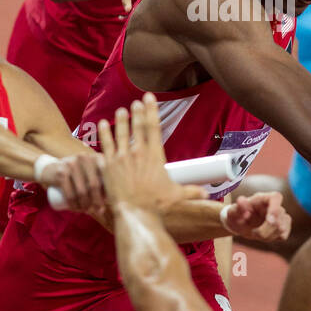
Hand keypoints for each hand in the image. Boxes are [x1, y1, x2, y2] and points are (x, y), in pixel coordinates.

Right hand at [41, 153, 108, 219]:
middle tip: (99, 211)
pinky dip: (73, 204)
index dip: (108, 192)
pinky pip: (69, 192)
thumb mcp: (90, 170)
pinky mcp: (61, 172)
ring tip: (87, 211)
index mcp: (95, 157)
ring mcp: (72, 164)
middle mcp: (84, 158)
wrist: (50, 169)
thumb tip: (121, 194)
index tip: (109, 204)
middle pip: (94, 184)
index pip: (106, 176)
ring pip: (82, 190)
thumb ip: (105, 176)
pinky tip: (76, 209)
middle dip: (97, 201)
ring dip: (85, 205)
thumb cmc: (76, 174)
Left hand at [95, 96, 204, 215]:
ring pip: (121, 133)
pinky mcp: (109, 166)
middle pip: (137, 126)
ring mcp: (122, 158)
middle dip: (137, 112)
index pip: (154, 127)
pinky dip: (104, 133)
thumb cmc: (156, 204)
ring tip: (121, 110)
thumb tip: (207, 194)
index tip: (149, 97)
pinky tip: (102, 124)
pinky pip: (105, 145)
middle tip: (136, 102)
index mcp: (155, 156)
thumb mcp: (176, 195)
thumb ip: (192, 191)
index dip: (151, 110)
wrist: (135, 213)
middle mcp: (138, 153)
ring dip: (121, 120)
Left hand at [221, 191, 289, 243]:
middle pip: (279, 217)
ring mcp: (281, 216)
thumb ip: (238, 207)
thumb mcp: (232, 212)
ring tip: (256, 233)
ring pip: (281, 228)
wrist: (240, 224)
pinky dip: (272, 238)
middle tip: (252, 232)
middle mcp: (274, 205)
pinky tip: (264, 235)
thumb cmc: (236, 216)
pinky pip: (283, 236)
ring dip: (267, 235)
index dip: (275, 209)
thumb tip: (241, 201)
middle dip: (265, 229)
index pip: (276, 197)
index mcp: (262, 198)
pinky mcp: (284, 227)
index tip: (269, 221)